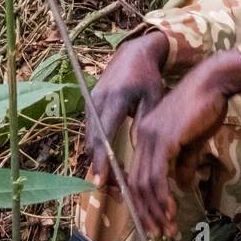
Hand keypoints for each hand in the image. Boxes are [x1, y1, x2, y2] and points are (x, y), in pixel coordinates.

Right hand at [86, 30, 167, 188]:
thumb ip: (143, 122)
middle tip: (111, 187)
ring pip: (88, 137)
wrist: (133, 53)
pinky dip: (96, 146)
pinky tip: (107, 160)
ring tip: (111, 178)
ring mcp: (90, 101)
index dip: (102, 160)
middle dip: (99, 165)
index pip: (104, 135)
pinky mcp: (89, 103)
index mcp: (114, 99)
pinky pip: (90, 130)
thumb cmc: (148, 77)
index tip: (102, 180)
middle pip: (92, 141)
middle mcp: (97, 100)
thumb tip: (137, 149)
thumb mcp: (152, 98)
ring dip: (97, 158)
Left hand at [127, 50, 240, 238]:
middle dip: (146, 212)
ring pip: (144, 183)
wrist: (212, 84)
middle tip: (158, 233)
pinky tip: (171, 211)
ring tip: (167, 228)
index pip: (136, 174)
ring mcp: (150, 137)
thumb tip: (181, 185)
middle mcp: (142, 136)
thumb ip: (184, 162)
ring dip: (155, 210)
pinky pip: (157, 176)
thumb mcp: (193, 140)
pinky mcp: (163, 139)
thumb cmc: (205, 108)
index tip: (152, 221)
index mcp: (145, 135)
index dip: (141, 201)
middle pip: (135, 183)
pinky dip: (162, 197)